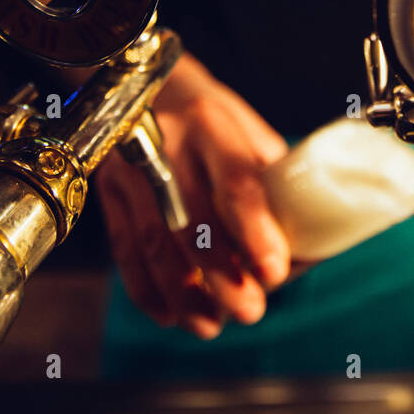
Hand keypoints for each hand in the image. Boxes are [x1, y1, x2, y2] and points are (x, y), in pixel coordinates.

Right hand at [96, 54, 290, 337]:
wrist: (154, 88)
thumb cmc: (215, 120)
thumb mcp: (249, 133)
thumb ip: (270, 186)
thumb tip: (306, 249)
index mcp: (212, 123)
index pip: (236, 183)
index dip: (256, 233)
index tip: (275, 272)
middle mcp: (166, 142)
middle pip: (192, 221)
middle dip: (222, 276)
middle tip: (250, 311)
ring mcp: (130, 166)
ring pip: (153, 242)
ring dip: (183, 293)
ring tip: (211, 325)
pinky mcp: (108, 189)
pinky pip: (123, 249)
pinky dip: (145, 289)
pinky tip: (170, 314)